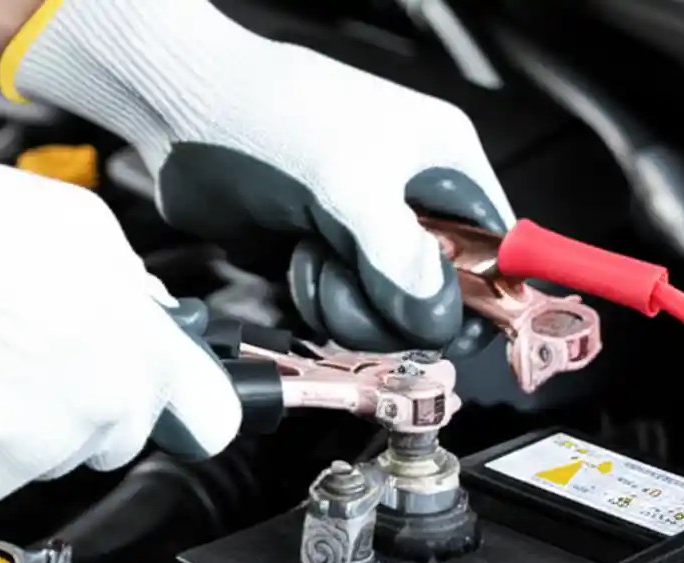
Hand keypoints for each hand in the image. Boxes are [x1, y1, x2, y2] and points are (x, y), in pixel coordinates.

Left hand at [0, 0, 513, 353]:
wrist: (186, 112)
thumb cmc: (275, 118)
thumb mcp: (349, 186)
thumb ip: (399, 259)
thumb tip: (440, 319)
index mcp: (442, 164)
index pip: (497, 245)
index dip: (487, 293)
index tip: (460, 329)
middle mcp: (408, 200)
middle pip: (439, 296)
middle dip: (394, 305)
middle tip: (362, 284)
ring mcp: (361, 230)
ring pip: (384, 312)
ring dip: (346, 303)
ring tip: (315, 256)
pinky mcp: (318, 253)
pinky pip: (337, 309)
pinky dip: (315, 297)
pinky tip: (294, 258)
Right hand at [0, 116, 240, 507]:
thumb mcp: (76, 223)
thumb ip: (123, 276)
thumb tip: (137, 300)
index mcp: (140, 353)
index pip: (210, 414)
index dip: (194, 401)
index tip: (186, 398)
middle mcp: (99, 415)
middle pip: (119, 431)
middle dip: (94, 398)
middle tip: (44, 350)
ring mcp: (37, 455)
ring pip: (51, 450)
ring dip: (28, 418)